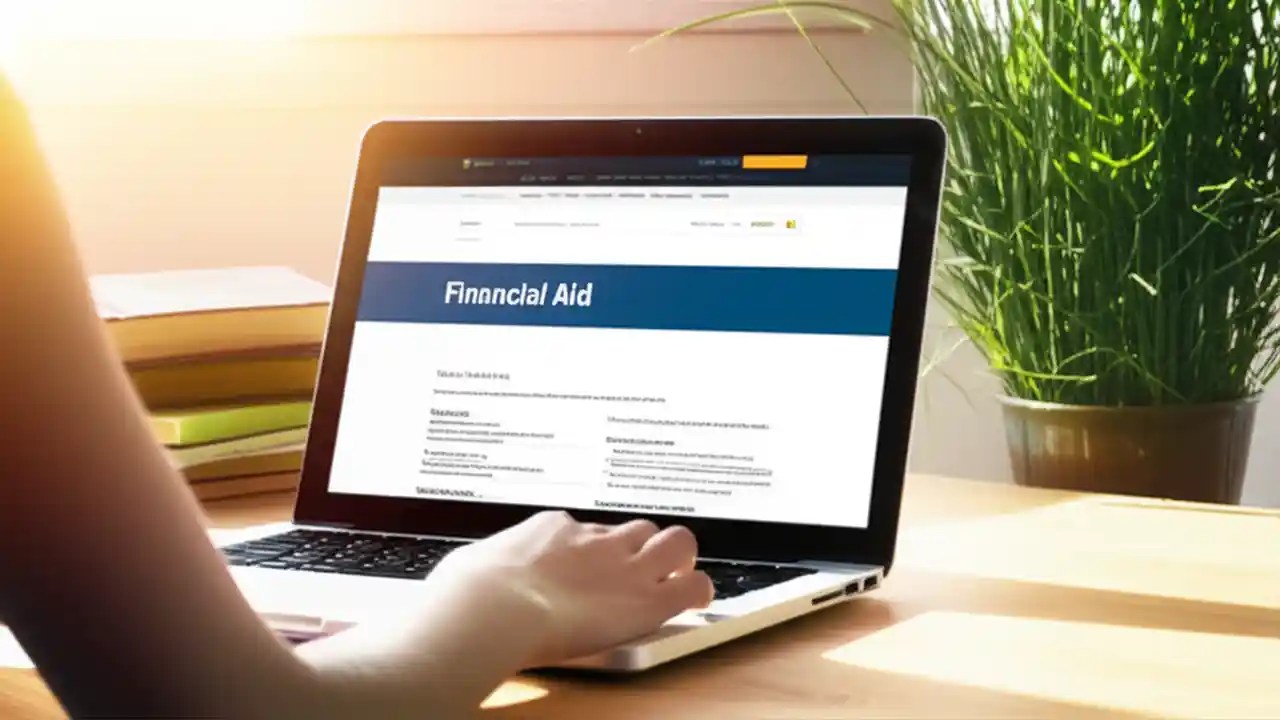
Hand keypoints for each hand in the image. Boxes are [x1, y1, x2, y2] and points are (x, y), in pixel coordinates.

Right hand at [431, 510, 714, 666]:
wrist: (490, 610)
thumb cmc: (469, 593)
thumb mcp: (472, 562)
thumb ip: (488, 564)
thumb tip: (476, 570)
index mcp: (553, 529)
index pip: (588, 531)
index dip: (594, 552)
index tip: (588, 569)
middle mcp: (595, 541)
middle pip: (638, 529)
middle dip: (643, 548)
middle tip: (640, 570)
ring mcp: (624, 566)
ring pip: (676, 543)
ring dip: (678, 561)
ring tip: (676, 579)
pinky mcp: (646, 599)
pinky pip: (692, 586)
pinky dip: (700, 591)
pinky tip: (697, 599)